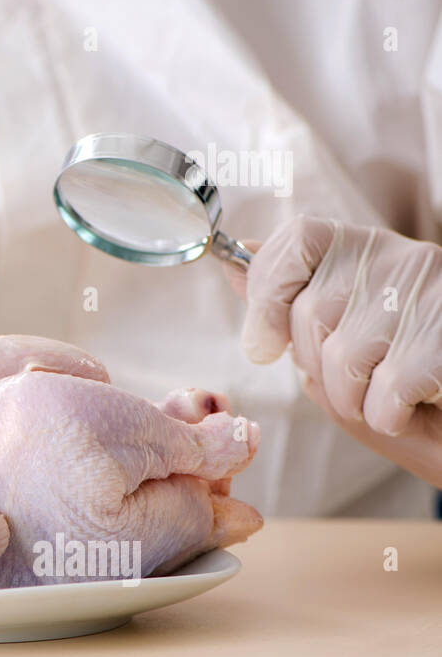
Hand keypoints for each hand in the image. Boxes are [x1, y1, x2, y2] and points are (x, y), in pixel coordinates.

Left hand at [235, 216, 441, 486]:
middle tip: (354, 378)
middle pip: (311, 312)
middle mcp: (399, 258)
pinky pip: (387, 389)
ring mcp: (429, 293)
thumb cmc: (401, 369)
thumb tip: (233, 264)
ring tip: (383, 395)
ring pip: (343, 356)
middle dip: (317, 366)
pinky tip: (410, 407)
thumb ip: (284, 300)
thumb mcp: (337, 329)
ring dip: (352, 398)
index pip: (298, 240)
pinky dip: (387, 416)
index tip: (266, 344)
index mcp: (363, 249)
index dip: (269, 294)